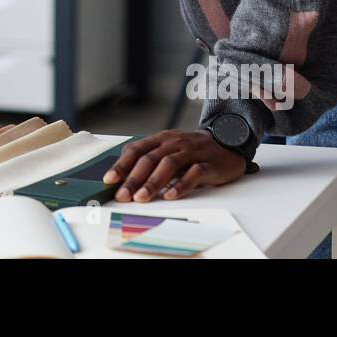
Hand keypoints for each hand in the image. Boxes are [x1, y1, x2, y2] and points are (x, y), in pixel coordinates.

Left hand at [103, 129, 247, 201]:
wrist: (228, 144)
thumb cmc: (193, 151)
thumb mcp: (169, 150)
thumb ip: (150, 160)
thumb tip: (123, 179)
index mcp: (161, 138)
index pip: (136, 149)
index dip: (121, 164)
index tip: (108, 180)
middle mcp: (175, 142)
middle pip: (150, 158)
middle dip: (133, 178)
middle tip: (122, 195)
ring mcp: (192, 152)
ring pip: (169, 164)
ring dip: (153, 182)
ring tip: (141, 198)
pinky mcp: (209, 164)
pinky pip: (194, 173)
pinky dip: (181, 184)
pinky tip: (171, 195)